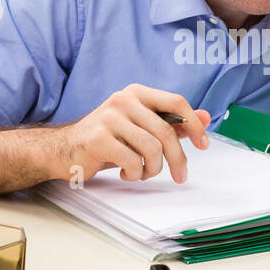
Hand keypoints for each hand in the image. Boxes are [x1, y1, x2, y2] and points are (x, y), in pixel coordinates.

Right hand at [61, 84, 211, 183]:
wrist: (64, 149)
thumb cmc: (107, 139)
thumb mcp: (141, 128)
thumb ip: (172, 122)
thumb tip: (205, 117)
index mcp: (136, 93)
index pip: (176, 102)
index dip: (195, 124)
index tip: (203, 145)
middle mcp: (123, 100)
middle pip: (167, 131)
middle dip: (177, 159)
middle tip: (180, 175)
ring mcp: (109, 118)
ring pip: (152, 148)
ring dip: (153, 169)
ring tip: (143, 173)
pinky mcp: (98, 139)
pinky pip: (132, 161)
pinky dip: (134, 174)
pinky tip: (126, 173)